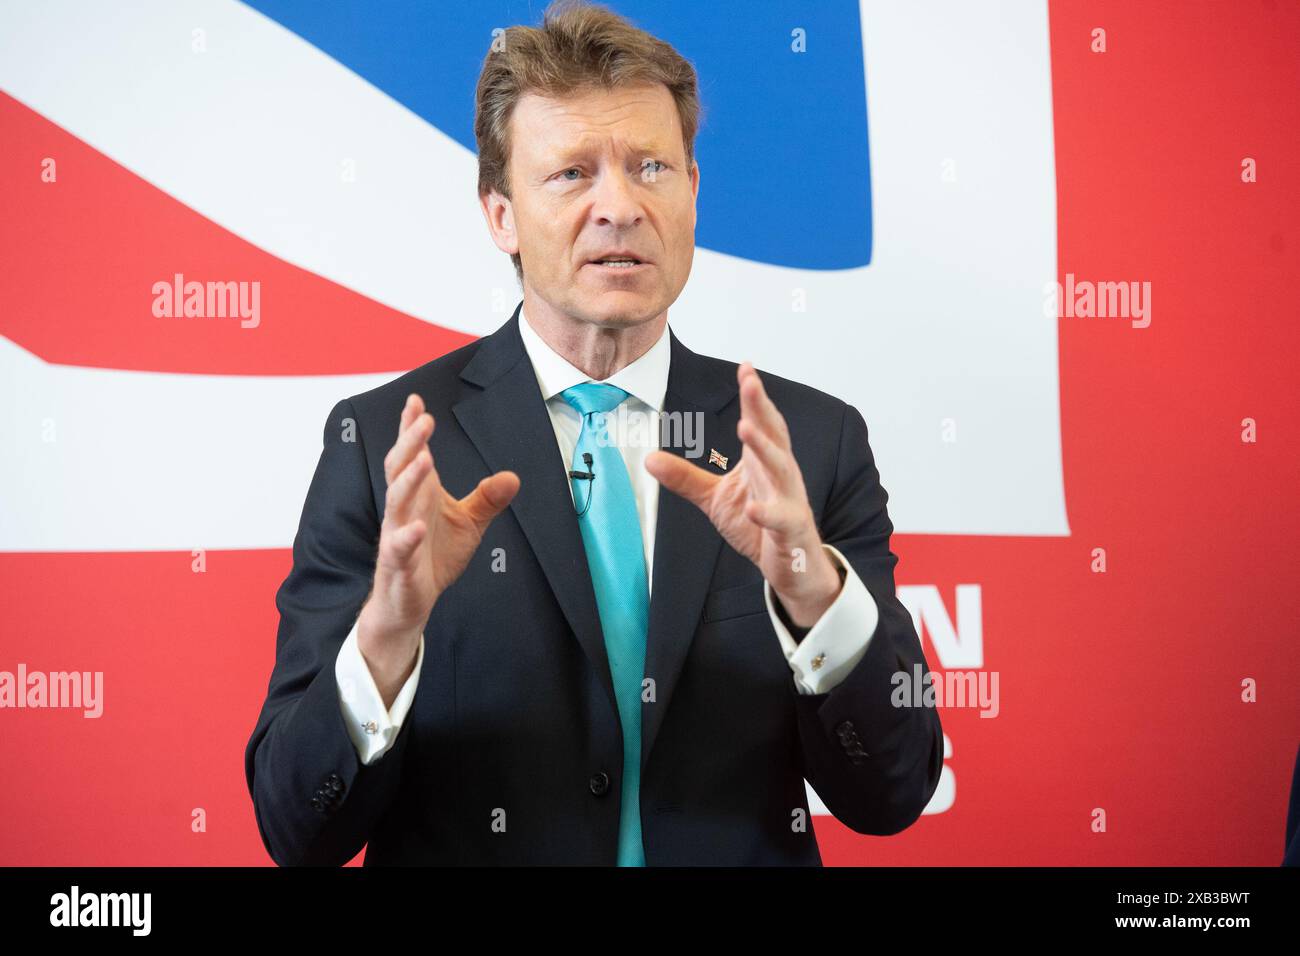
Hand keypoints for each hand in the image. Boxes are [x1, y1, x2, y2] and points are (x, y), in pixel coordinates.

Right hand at [358, 393, 518, 702]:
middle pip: (400, 470)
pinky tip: (419, 526)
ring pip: (397, 503)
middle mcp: (404, 510)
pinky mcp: (397, 565)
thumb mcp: (468, 524)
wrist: (410, 603)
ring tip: (424, 459)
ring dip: (409, 480)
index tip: (415, 401)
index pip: (411, 456)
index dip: (410, 429)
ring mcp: (397, 536)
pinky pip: (398, 548)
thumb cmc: (433, 557)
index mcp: (418, 495)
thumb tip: (513, 476)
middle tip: (422, 419)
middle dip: (410, 443)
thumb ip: (487, 500)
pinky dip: (408, 537)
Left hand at [645, 362, 841, 627]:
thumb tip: (649, 458)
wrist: (793, 566)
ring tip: (746, 428)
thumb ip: (686, 478)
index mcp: (764, 462)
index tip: (745, 367)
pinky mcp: (790, 530)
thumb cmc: (760, 525)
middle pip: (774, 435)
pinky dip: (768, 513)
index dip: (754, 395)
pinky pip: (780, 519)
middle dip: (761, 408)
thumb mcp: (716, 498)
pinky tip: (753, 509)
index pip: (761, 422)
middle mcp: (781, 475)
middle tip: (749, 382)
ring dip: (765, 448)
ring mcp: (789, 501)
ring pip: (781, 470)